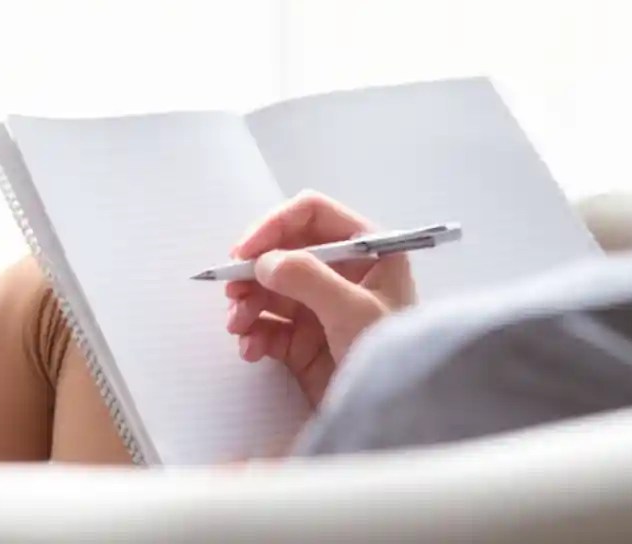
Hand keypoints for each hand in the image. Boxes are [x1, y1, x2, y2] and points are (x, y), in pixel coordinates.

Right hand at [224, 190, 415, 406]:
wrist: (398, 416)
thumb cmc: (390, 354)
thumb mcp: (354, 311)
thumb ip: (308, 279)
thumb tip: (264, 261)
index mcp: (368, 249)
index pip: (313, 215)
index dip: (274, 226)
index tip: (244, 252)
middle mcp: (344, 272)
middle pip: (284, 252)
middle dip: (255, 272)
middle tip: (233, 294)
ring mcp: (323, 305)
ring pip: (271, 290)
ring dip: (248, 305)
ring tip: (238, 327)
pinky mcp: (306, 340)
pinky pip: (270, 326)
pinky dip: (255, 334)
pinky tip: (251, 350)